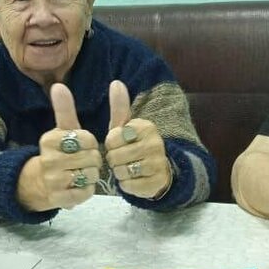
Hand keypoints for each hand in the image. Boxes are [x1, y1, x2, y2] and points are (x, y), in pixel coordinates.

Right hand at [21, 84, 99, 210]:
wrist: (42, 182)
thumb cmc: (60, 151)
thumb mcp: (63, 129)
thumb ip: (63, 108)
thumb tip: (58, 85)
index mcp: (49, 140)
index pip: (86, 138)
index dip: (91, 142)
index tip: (83, 145)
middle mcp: (48, 160)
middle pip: (91, 157)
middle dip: (93, 159)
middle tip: (84, 160)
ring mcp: (53, 181)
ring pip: (90, 175)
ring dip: (92, 174)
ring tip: (82, 172)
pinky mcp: (61, 199)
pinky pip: (86, 192)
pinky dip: (87, 189)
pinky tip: (79, 185)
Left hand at [104, 81, 170, 198]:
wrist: (157, 170)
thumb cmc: (134, 146)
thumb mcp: (125, 127)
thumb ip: (119, 107)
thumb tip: (116, 82)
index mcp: (146, 127)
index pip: (112, 137)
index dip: (110, 144)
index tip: (118, 145)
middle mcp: (155, 143)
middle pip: (116, 156)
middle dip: (114, 160)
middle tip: (122, 159)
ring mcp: (158, 164)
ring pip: (122, 171)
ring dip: (119, 173)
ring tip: (127, 169)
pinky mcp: (156, 182)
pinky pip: (129, 186)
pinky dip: (126, 185)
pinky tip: (133, 180)